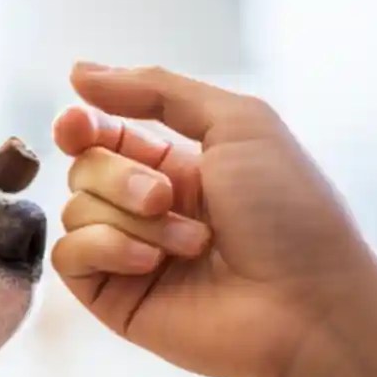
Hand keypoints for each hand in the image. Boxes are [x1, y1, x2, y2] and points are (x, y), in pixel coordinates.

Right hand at [52, 63, 376, 376]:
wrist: (308, 305)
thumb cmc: (290, 213)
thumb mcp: (237, 123)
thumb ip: (158, 91)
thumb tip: (79, 71)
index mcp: (179, 166)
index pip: (104, 133)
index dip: (82, 125)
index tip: (76, 124)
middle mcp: (149, 209)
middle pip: (84, 167)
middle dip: (120, 176)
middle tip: (169, 197)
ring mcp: (129, 255)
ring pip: (74, 209)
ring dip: (132, 217)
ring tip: (192, 244)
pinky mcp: (115, 298)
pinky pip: (68, 256)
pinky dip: (106, 248)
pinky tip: (151, 264)